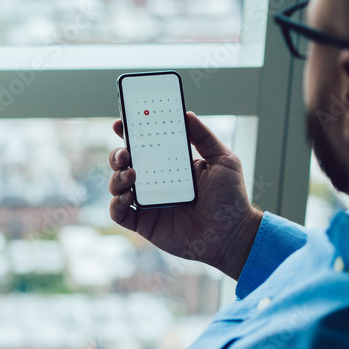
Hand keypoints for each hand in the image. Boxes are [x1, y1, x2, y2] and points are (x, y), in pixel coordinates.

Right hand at [108, 112, 262, 279]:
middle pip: (123, 163)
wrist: (232, 234)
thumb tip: (187, 114)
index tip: (121, 123)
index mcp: (169, 164)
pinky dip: (115, 204)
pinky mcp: (143, 223)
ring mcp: (146, 203)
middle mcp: (154, 182)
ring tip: (130, 175)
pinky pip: (118, 213)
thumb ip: (204, 137)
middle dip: (117, 154)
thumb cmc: (230, 198)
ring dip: (116, 177)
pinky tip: (127, 197)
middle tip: (125, 152)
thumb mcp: (223, 160)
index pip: (144, 145)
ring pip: (117, 186)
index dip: (129, 133)